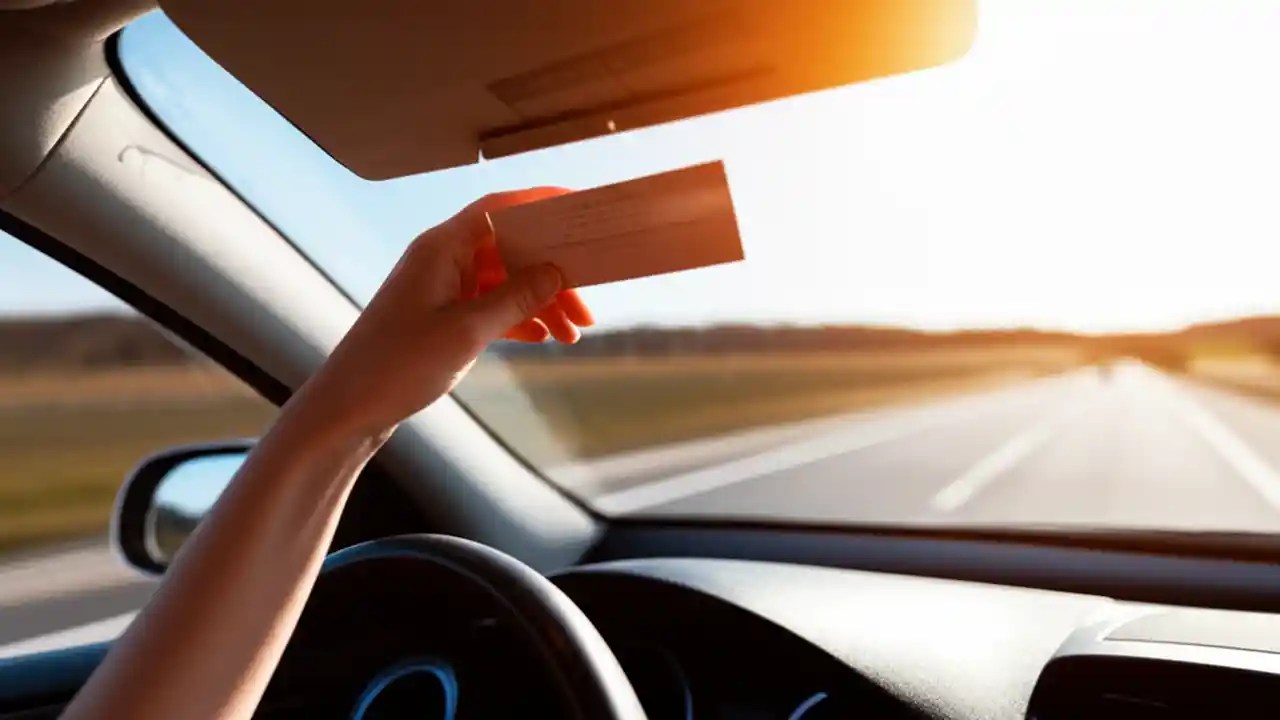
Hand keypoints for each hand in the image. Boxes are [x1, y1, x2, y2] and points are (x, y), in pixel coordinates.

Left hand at [301, 187, 593, 438]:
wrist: (348, 408)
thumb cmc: (396, 365)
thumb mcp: (466, 331)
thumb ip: (515, 298)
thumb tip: (555, 272)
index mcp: (442, 247)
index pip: (501, 208)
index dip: (542, 203)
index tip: (580, 212)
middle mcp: (442, 259)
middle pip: (511, 248)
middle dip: (552, 273)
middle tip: (587, 302)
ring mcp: (443, 288)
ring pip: (506, 281)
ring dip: (541, 302)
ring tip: (573, 333)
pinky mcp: (443, 317)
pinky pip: (492, 307)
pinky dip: (520, 319)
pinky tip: (545, 337)